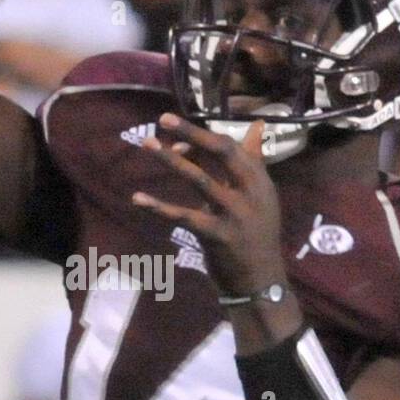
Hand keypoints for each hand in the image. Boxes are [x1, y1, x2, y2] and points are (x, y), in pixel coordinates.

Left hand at [132, 114, 287, 299]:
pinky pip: (183, 216)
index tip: (174, 130)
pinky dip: (159, 207)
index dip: (201, 136)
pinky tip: (137, 198)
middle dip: (192, 132)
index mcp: (259, 179)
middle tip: (163, 118)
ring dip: (170, 160)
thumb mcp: (261, 195)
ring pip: (199, 179)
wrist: (261, 280)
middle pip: (221, 152)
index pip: (231, 146)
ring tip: (147, 144)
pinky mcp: (217, 235)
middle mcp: (250, 192)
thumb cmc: (256, 234)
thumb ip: (253, 160)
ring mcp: (234, 213)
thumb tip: (256, 124)